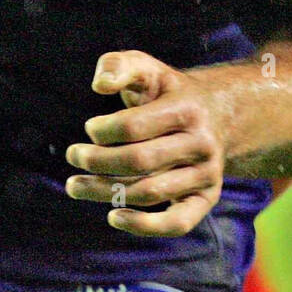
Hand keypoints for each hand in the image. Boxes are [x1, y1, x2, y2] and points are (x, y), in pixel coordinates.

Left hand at [65, 51, 226, 236]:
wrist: (218, 115)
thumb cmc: (169, 93)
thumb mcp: (148, 69)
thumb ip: (119, 65)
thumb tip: (99, 85)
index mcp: (187, 109)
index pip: (134, 126)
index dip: (103, 130)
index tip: (89, 129)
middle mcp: (201, 144)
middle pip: (139, 162)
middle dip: (97, 161)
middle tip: (73, 156)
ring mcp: (206, 174)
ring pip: (150, 192)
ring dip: (105, 192)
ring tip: (75, 186)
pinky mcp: (206, 199)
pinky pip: (177, 223)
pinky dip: (144, 226)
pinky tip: (113, 216)